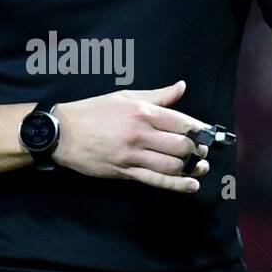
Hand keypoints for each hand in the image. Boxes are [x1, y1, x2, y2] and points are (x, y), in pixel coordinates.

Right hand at [52, 79, 211, 192]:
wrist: (63, 132)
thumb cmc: (93, 112)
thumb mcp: (125, 96)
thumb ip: (158, 95)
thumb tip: (181, 87)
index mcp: (142, 111)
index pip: (182, 122)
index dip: (200, 130)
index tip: (208, 135)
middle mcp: (140, 133)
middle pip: (181, 145)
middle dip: (197, 150)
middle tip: (202, 151)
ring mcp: (132, 155)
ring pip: (172, 164)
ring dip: (191, 168)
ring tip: (200, 167)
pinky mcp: (125, 172)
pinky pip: (156, 180)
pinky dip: (177, 184)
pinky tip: (191, 185)